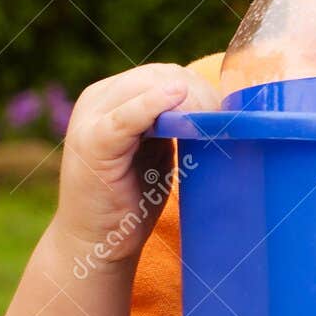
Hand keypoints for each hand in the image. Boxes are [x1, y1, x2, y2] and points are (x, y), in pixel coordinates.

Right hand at [51, 64, 219, 264]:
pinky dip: (151, 104)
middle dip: (197, 93)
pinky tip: (177, 97)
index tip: (224, 111)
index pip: (161, 73)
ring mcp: (90, 119)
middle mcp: (96, 100)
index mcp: (110, 96)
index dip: (197, 86)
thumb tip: (213, 102)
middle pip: (157, 75)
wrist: (97, 241)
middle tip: (222, 121)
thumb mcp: (155, 149)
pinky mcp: (92, 143)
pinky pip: (126, 116)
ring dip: (187, 102)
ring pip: (146, 87)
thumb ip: (172, 121)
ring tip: (209, 128)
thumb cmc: (130, 197)